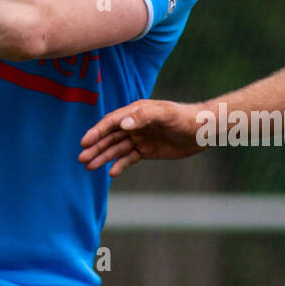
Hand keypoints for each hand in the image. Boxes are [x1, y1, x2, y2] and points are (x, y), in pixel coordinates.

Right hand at [78, 99, 207, 176]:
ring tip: (89, 167)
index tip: (84, 142)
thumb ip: (143, 117)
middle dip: (95, 147)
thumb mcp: (165, 114)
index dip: (97, 131)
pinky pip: (129, 158)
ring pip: (117, 149)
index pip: (111, 122)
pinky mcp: (147, 150)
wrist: (203, 131)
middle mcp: (135, 125)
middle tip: (81, 159)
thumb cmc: (184, 118)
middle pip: (110, 137)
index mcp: (136, 113)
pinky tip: (111, 173)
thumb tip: (122, 125)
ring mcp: (140, 138)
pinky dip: (120, 165)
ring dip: (103, 157)